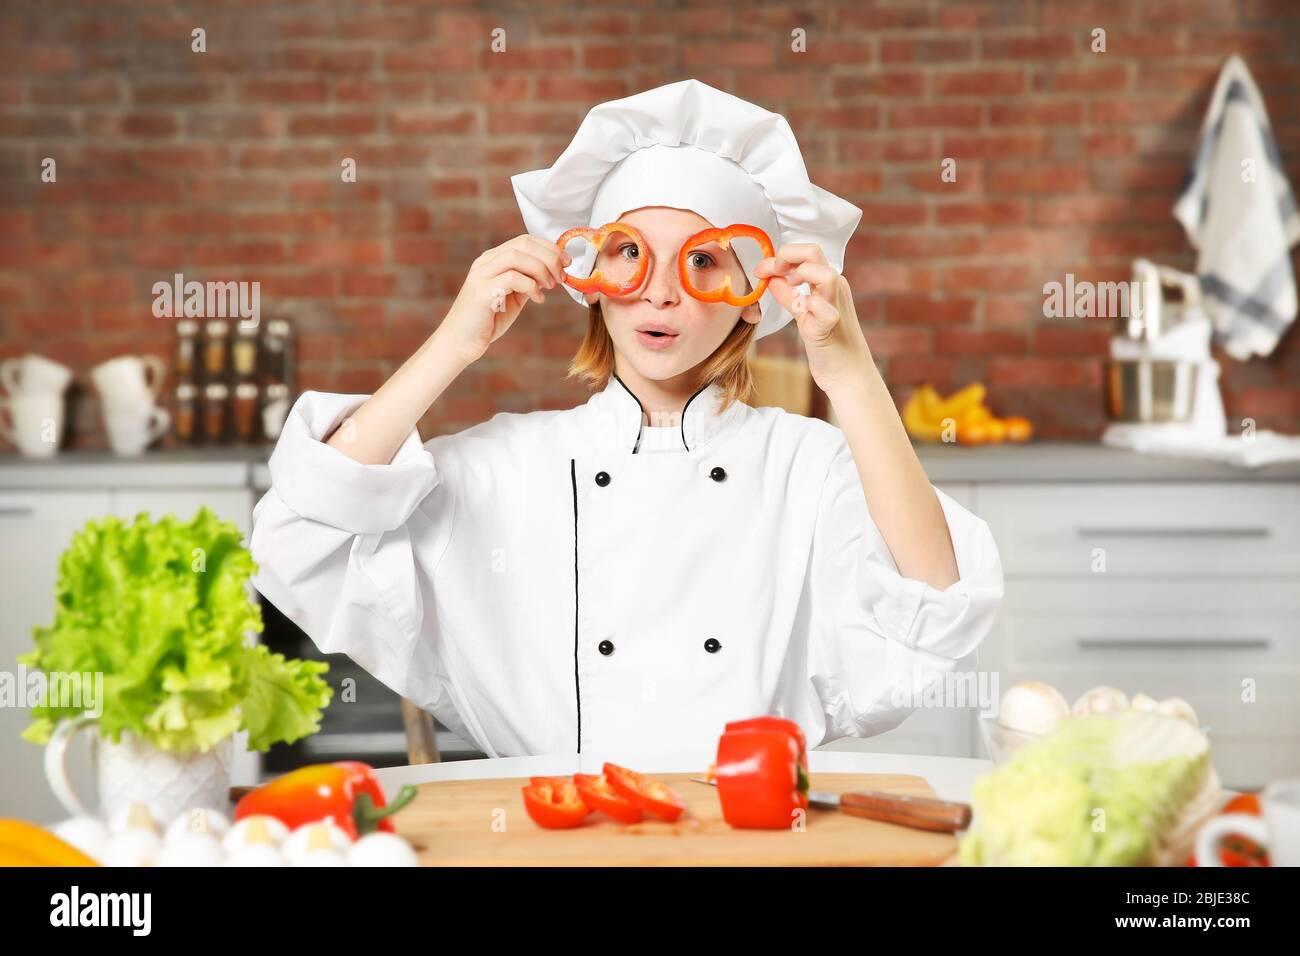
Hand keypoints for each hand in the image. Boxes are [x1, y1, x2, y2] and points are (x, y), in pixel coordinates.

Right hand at [440, 234, 570, 365]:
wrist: (460, 342)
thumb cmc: (487, 321)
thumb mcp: (513, 298)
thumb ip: (527, 283)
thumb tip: (550, 273)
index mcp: (493, 260)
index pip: (525, 241)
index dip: (550, 248)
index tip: (567, 263)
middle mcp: (485, 262)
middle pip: (523, 243)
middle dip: (549, 257)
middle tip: (561, 276)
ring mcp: (481, 275)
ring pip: (517, 256)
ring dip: (541, 269)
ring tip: (549, 286)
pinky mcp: (481, 292)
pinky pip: (512, 278)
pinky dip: (531, 286)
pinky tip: (538, 299)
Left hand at [753, 244, 870, 395]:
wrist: (848, 374)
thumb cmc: (828, 345)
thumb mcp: (804, 314)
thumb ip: (788, 295)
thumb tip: (771, 278)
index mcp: (827, 284)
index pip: (805, 253)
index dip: (778, 257)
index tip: (760, 269)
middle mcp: (835, 290)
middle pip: (813, 251)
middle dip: (785, 256)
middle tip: (772, 273)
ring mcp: (836, 307)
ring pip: (826, 274)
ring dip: (800, 276)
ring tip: (790, 289)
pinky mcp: (831, 329)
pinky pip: (826, 311)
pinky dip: (810, 307)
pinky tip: (801, 314)